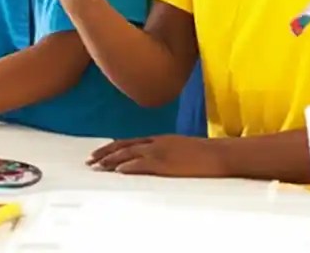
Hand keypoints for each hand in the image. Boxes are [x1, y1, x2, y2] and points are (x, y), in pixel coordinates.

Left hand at [87, 135, 228, 177]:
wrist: (219, 154)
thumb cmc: (205, 154)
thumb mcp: (181, 148)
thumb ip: (166, 151)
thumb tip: (157, 160)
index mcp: (160, 139)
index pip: (130, 141)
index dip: (113, 147)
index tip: (100, 153)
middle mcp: (156, 142)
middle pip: (124, 145)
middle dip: (105, 153)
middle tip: (90, 161)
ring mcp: (160, 152)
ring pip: (129, 153)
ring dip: (112, 160)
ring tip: (98, 167)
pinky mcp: (166, 163)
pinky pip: (142, 164)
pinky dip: (128, 166)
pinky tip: (118, 171)